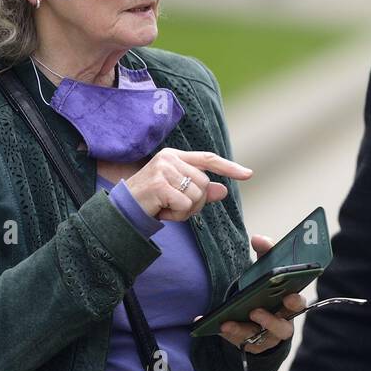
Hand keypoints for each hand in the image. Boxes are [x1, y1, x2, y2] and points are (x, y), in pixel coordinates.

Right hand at [126, 149, 251, 221]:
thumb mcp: (178, 194)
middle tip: (174, 206)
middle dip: (195, 202)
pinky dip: (178, 214)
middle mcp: (170, 158)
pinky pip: (185, 205)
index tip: (248, 174)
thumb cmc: (151, 201)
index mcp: (175, 156)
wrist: (121, 211)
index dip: (229, 167)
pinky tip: (162, 211)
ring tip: (166, 207)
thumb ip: (201, 191)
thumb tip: (224, 190)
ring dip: (186, 210)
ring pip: (197, 195)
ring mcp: (164, 169)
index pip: (208, 159)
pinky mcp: (159, 184)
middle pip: (205, 184)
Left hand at [206, 234, 298, 353]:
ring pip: (258, 338)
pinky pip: (239, 341)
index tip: (289, 296)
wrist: (261, 317)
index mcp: (290, 305)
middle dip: (270, 321)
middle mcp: (282, 323)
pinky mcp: (251, 344)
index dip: (295, 301)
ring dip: (243, 330)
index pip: (298, 304)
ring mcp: (267, 337)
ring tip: (227, 323)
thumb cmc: (268, 291)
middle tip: (255, 311)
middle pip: (281, 327)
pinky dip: (226, 333)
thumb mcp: (268, 271)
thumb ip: (267, 254)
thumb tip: (257, 238)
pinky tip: (214, 323)